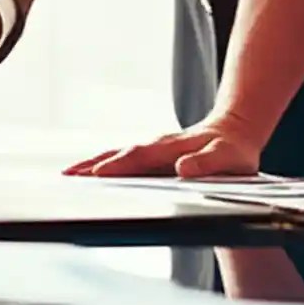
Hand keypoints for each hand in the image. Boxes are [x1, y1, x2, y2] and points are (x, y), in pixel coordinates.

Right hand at [64, 114, 262, 177]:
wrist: (234, 128)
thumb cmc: (232, 150)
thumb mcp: (229, 158)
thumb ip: (208, 163)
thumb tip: (183, 168)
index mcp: (171, 148)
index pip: (139, 158)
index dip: (117, 167)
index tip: (95, 175)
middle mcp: (156, 145)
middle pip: (119, 154)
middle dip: (93, 165)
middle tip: (69, 176)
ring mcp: (151, 148)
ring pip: (117, 154)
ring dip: (92, 164)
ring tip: (68, 174)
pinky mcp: (150, 154)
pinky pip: (122, 158)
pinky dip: (102, 163)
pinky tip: (89, 171)